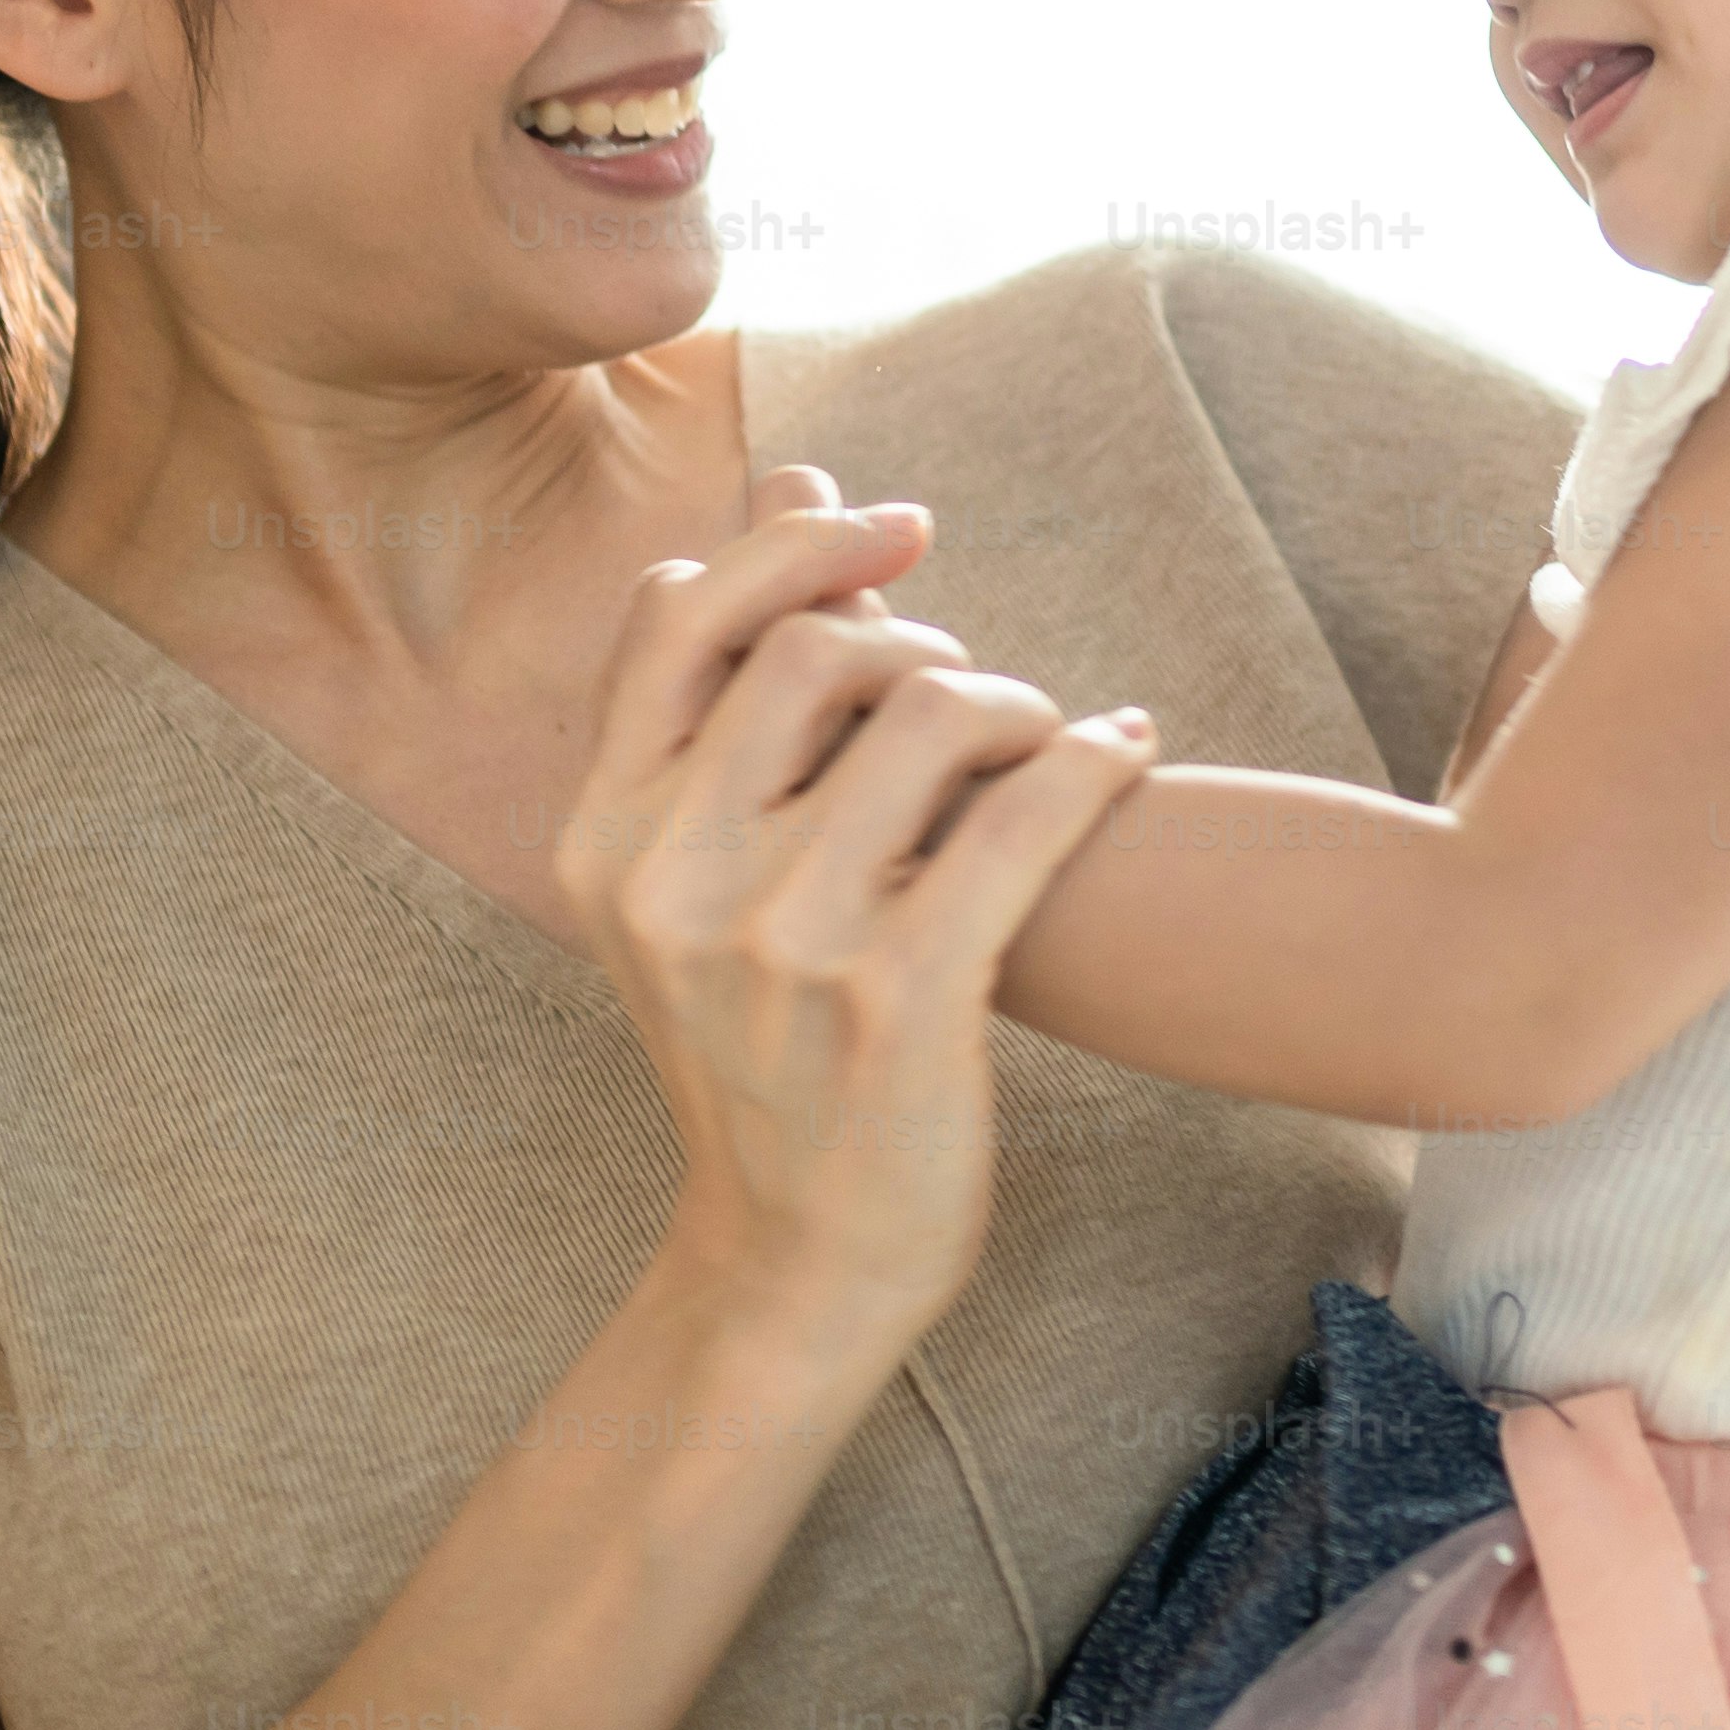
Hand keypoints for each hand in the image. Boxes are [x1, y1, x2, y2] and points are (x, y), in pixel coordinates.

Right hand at [555, 475, 1155, 1366]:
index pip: (682, 614)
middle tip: (976, 687)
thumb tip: (793, 472)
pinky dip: (1091, 760)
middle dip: (920, 637)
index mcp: (605, 836)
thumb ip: (734, 679)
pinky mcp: (901, 999)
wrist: (796, 1257)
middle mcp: (674, 880)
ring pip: (930, 713)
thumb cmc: (764, 1039)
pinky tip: (1124, 751)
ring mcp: (783, 943)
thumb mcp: (699, 872)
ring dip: (1014, 701)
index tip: (901, 531)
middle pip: (818, 649)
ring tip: (1045, 734)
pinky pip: (1022, 815)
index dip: (800, 544)